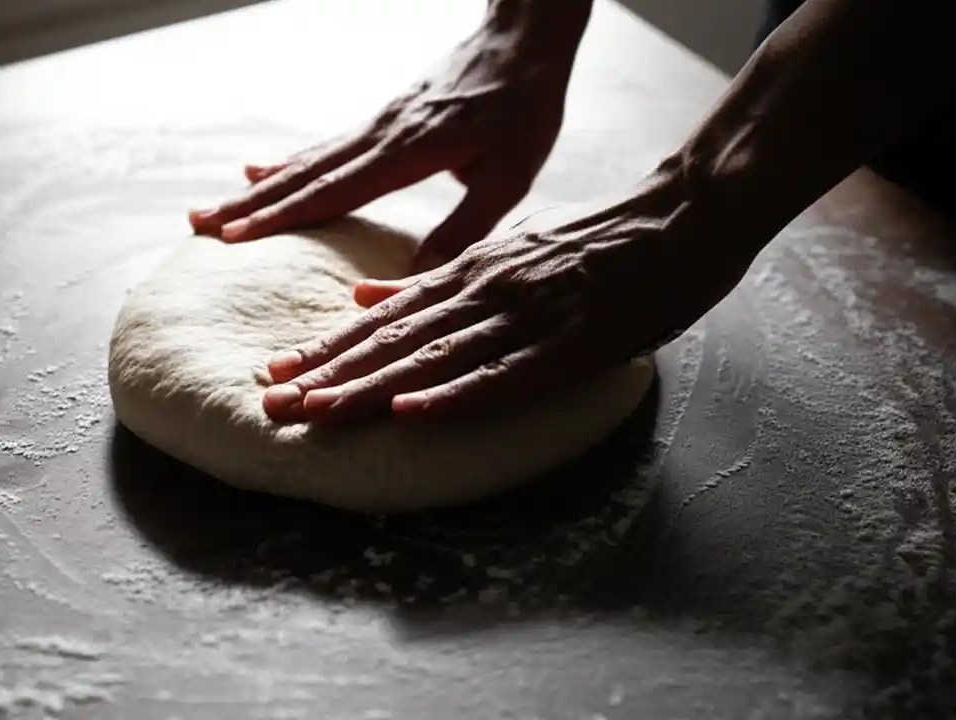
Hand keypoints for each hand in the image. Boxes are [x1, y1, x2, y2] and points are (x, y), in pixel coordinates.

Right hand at [189, 9, 584, 271]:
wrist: (521, 40)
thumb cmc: (523, 108)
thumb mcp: (508, 176)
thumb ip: (462, 226)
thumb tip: (417, 278)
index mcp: (408, 152)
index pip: (334, 192)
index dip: (283, 217)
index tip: (234, 238)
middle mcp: (380, 135)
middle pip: (304, 175)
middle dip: (249, 206)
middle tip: (196, 226)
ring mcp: (377, 124)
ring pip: (306, 160)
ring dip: (258, 188)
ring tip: (211, 208)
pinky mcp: (383, 119)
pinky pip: (323, 146)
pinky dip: (288, 163)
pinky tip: (260, 171)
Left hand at [259, 165, 761, 422]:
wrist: (684, 217)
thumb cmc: (601, 242)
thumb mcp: (509, 249)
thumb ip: (438, 278)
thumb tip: (363, 299)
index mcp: (472, 271)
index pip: (385, 318)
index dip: (328, 348)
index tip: (277, 373)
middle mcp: (487, 291)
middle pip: (394, 341)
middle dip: (329, 377)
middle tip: (270, 405)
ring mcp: (528, 318)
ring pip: (435, 360)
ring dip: (370, 390)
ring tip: (315, 414)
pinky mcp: (570, 345)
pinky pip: (505, 378)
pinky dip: (456, 396)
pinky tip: (412, 413)